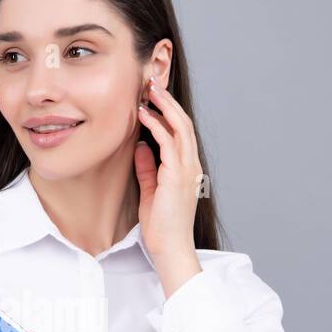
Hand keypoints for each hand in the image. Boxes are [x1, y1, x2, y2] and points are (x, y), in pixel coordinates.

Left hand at [134, 76, 202, 264]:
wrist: (170, 248)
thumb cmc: (161, 225)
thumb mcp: (150, 190)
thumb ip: (147, 168)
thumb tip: (140, 146)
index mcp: (187, 168)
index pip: (181, 132)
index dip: (168, 111)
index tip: (153, 96)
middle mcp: (191, 165)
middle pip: (183, 123)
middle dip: (168, 100)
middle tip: (152, 82)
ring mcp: (187, 170)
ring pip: (180, 128)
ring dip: (164, 106)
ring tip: (150, 90)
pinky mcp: (177, 176)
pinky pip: (169, 143)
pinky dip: (157, 126)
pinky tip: (144, 115)